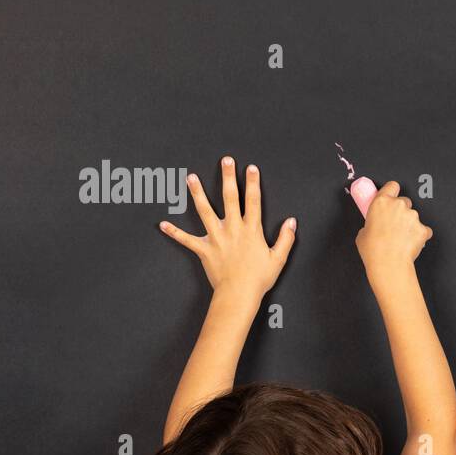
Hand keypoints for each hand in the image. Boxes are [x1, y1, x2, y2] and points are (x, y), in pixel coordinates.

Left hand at [159, 157, 295, 299]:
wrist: (239, 294)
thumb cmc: (259, 278)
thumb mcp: (279, 258)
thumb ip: (286, 238)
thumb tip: (292, 222)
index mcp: (251, 230)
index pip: (253, 201)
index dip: (253, 183)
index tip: (251, 168)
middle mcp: (233, 229)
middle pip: (230, 198)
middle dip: (228, 177)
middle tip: (225, 160)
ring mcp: (217, 238)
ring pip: (205, 211)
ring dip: (197, 193)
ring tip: (191, 177)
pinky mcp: (204, 249)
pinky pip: (186, 240)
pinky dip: (175, 233)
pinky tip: (163, 225)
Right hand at [356, 181, 432, 281]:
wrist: (388, 264)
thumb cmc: (373, 250)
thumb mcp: (363, 232)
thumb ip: (371, 223)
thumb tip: (375, 227)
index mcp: (381, 202)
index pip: (392, 186)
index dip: (392, 192)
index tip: (392, 197)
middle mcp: (399, 205)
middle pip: (405, 201)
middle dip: (401, 211)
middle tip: (395, 225)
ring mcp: (413, 216)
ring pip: (414, 216)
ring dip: (410, 225)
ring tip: (401, 239)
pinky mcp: (423, 228)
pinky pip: (424, 230)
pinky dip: (419, 236)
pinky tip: (410, 244)